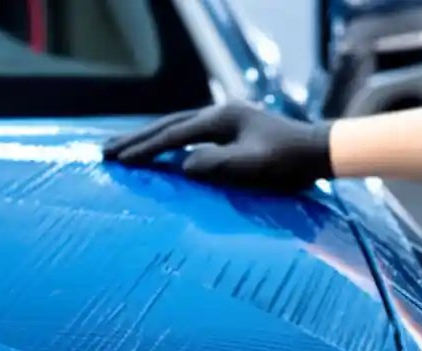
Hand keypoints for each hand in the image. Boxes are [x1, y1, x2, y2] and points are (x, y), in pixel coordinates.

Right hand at [102, 102, 333, 192]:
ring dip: (148, 138)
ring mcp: (224, 120)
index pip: (173, 135)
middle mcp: (218, 113)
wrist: (316, 152)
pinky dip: (168, 140)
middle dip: (135, 139)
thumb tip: (184, 164)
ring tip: (122, 149)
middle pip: (167, 125)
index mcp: (220, 119)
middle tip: (104, 151)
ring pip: (176, 127)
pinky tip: (160, 149)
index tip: (120, 161)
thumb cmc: (289, 162)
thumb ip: (219, 165)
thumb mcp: (254, 166)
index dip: (145, 149)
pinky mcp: (231, 130)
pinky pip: (189, 133)